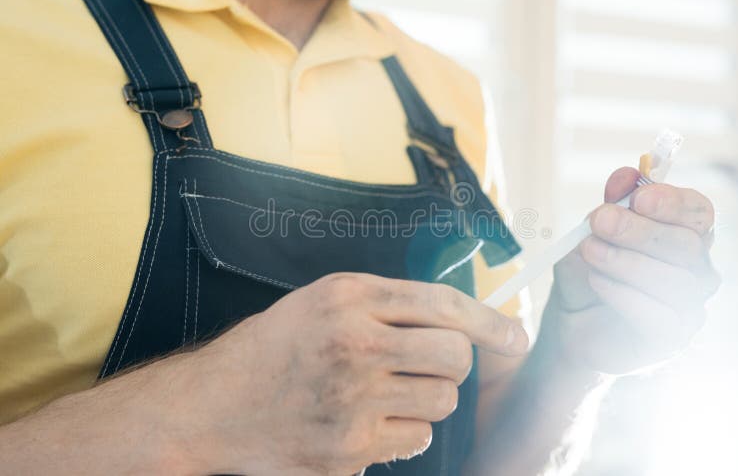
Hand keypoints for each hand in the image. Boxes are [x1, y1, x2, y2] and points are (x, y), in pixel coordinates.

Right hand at [183, 273, 528, 474]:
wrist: (215, 403)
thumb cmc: (274, 345)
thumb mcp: (325, 299)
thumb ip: (386, 302)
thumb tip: (456, 316)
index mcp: (350, 297)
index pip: (443, 304)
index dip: (489, 321)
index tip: (514, 336)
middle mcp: (355, 345)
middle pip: (454, 357)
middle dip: (454, 362)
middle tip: (431, 364)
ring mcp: (352, 401)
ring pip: (442, 402)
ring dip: (428, 398)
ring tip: (389, 392)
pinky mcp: (348, 449)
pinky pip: (415, 439)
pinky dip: (404, 431)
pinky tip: (370, 420)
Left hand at [548, 167, 719, 374]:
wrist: (571, 318)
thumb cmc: (589, 268)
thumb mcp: (590, 231)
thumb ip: (611, 204)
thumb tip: (627, 175)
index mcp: (684, 233)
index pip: (699, 211)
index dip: (673, 202)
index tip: (638, 198)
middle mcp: (697, 269)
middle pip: (686, 244)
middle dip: (639, 230)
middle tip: (599, 221)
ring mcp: (689, 306)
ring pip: (675, 281)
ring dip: (626, 262)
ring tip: (590, 251)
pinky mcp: (672, 338)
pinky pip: (662, 318)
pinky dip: (626, 296)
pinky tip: (598, 282)